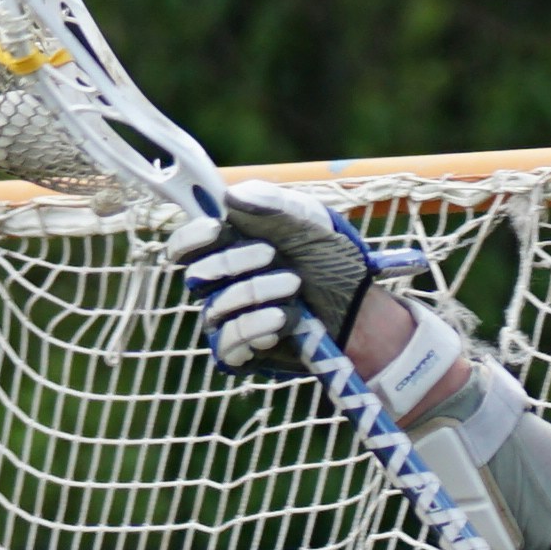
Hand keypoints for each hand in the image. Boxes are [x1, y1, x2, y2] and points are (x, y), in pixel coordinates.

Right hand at [172, 177, 399, 376]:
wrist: (364, 312)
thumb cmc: (335, 265)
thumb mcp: (311, 224)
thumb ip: (273, 205)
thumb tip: (230, 196)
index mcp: (230, 250)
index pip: (186, 246)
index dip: (191, 236)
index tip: (216, 228)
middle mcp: (223, 285)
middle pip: (196, 275)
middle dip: (231, 262)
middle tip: (270, 254)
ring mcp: (232, 320)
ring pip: (214, 309)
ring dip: (253, 292)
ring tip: (294, 284)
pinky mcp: (245, 352)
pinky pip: (228, 344)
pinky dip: (254, 327)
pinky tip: (282, 318)